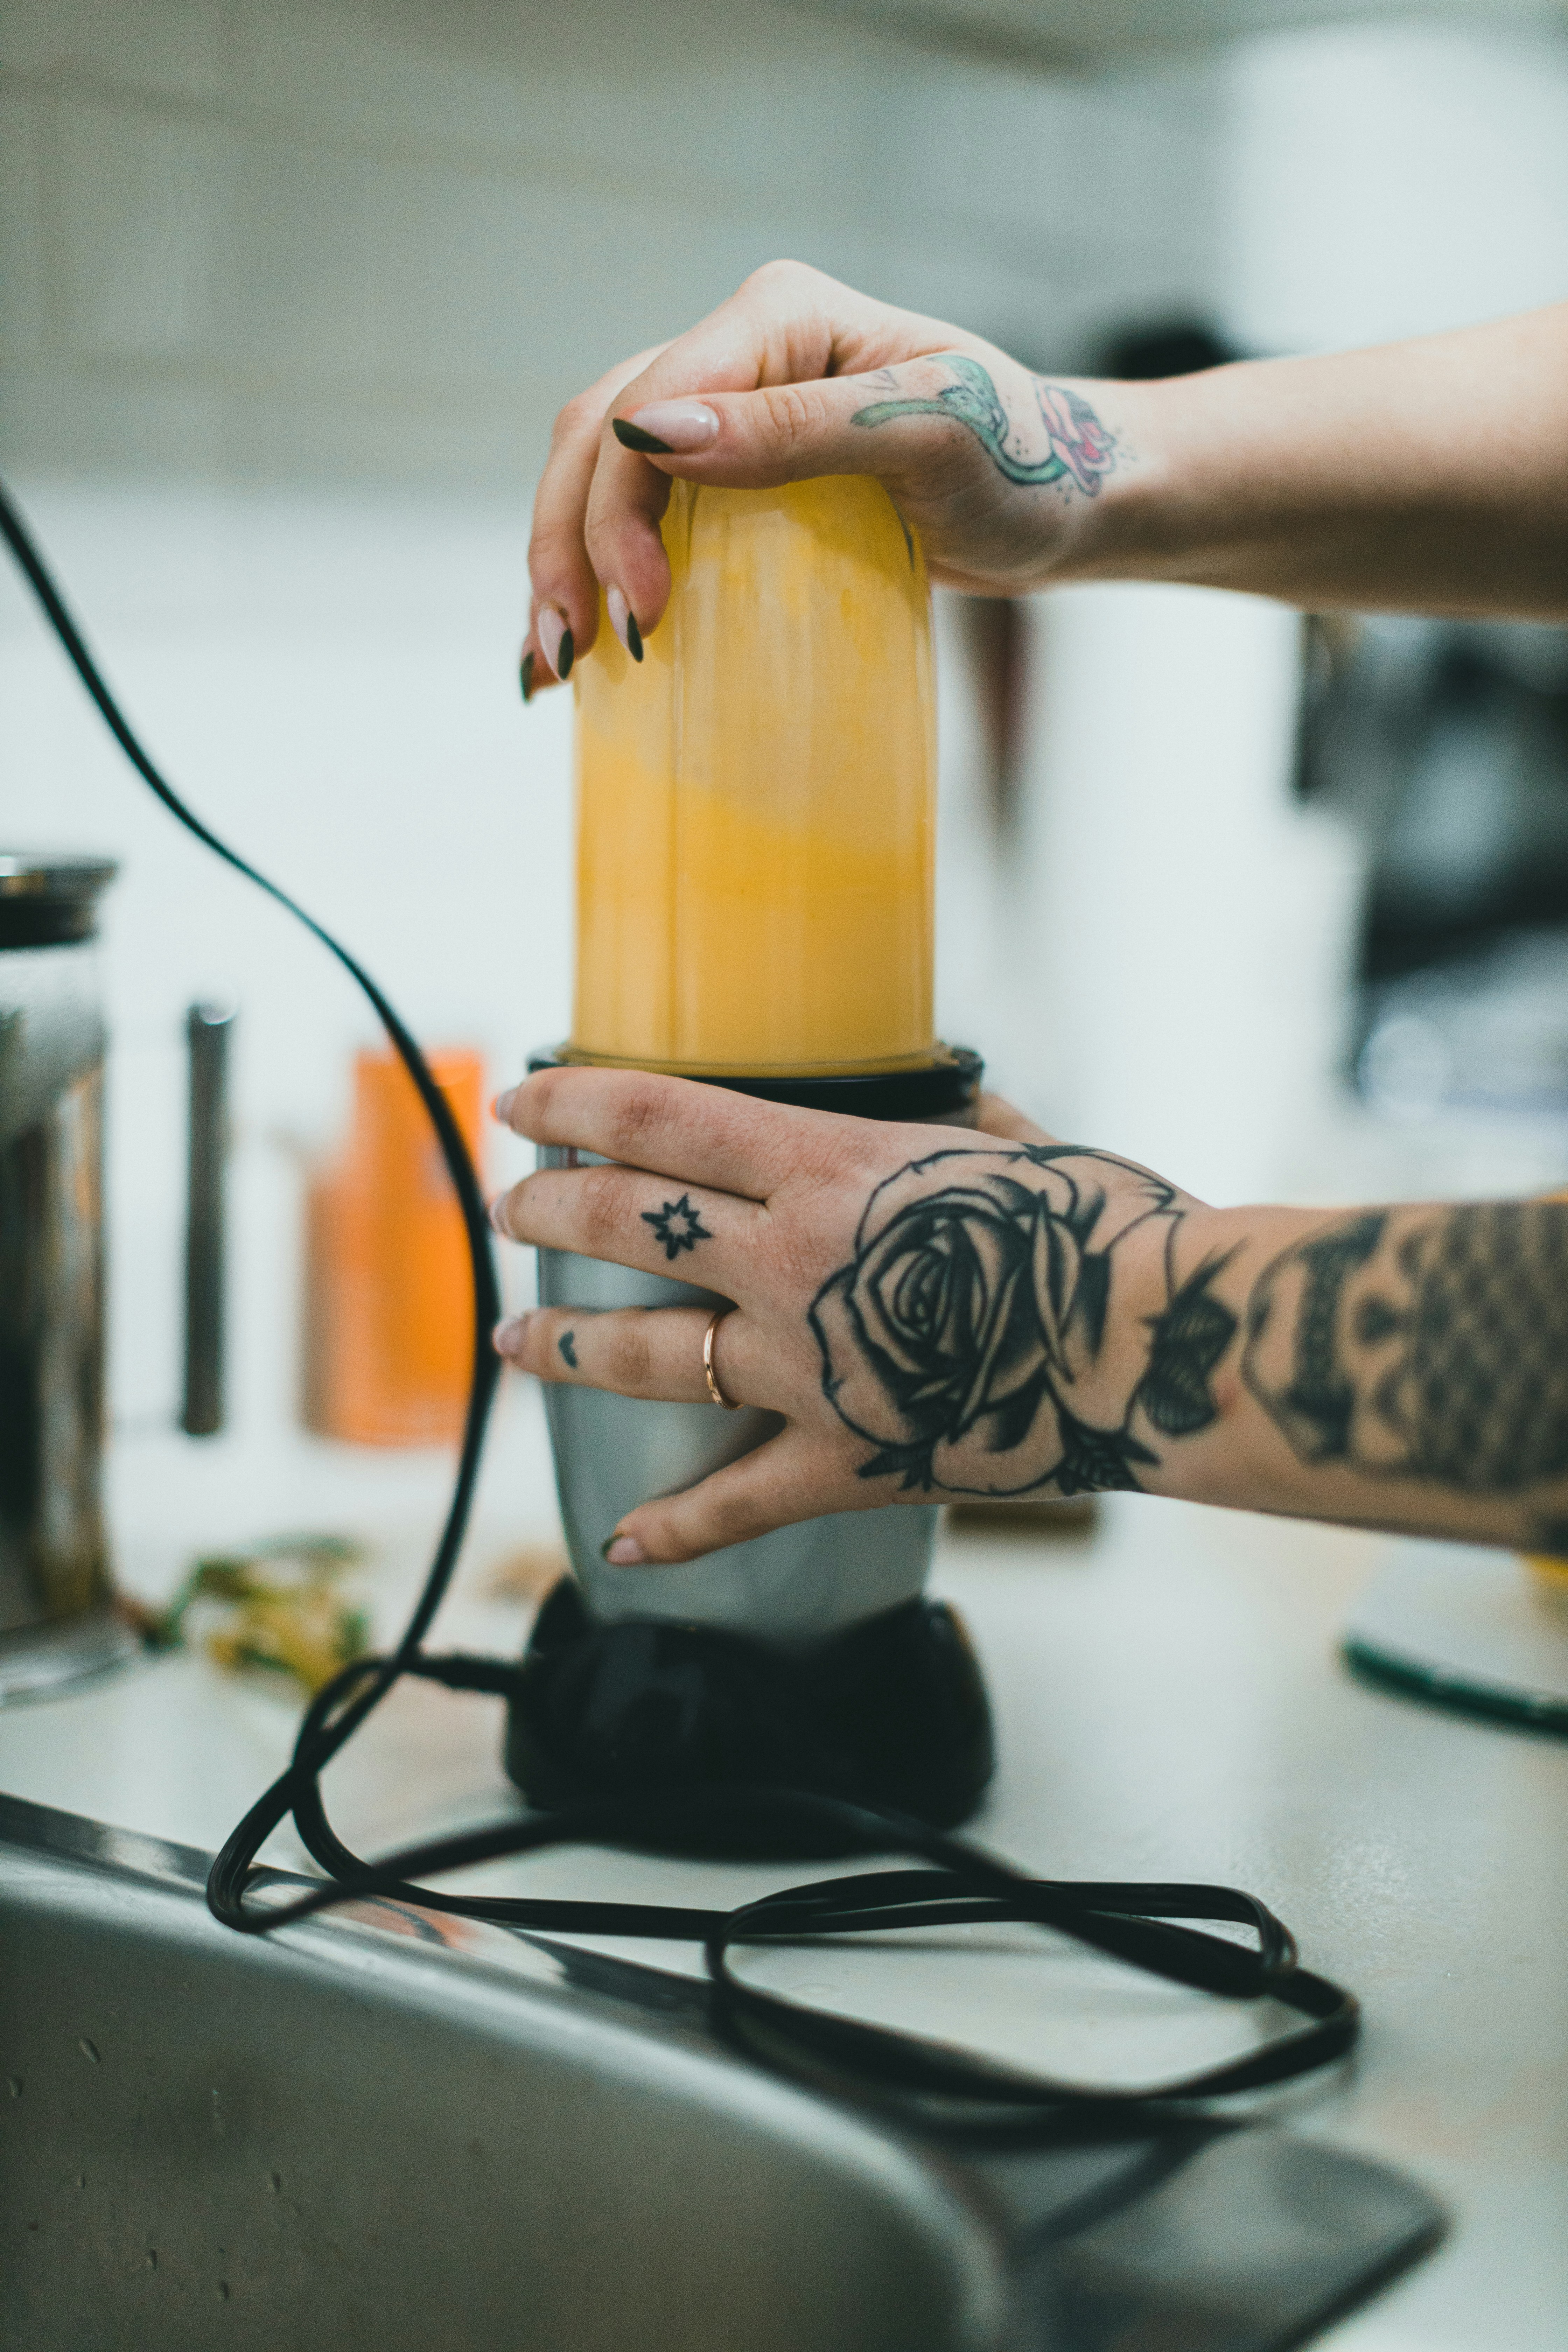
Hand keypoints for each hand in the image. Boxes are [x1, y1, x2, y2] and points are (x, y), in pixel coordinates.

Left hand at [488, 1067, 1230, 1564]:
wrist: (1163, 1345)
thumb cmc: (1106, 1229)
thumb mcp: (1014, 1142)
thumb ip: (948, 1119)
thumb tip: (932, 1098)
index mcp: (829, 1168)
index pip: (658, 1119)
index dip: (571, 1104)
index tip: (519, 1102)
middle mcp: (793, 1263)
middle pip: (626, 1225)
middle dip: (545, 1213)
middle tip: (504, 1212)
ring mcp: (808, 1369)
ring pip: (641, 1357)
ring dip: (560, 1344)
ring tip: (508, 1340)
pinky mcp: (845, 1463)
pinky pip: (735, 1505)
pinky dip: (673, 1529)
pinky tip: (621, 1543)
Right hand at [521, 260, 1130, 691]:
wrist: (1064, 502)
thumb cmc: (1019, 466)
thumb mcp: (926, 438)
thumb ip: (796, 429)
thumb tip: (657, 436)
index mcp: (777, 315)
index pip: (648, 400)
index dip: (618, 511)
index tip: (644, 615)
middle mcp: (740, 351)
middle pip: (600, 436)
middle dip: (566, 545)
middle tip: (570, 655)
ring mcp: (731, 412)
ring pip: (599, 473)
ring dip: (564, 562)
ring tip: (557, 664)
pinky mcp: (736, 475)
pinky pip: (639, 511)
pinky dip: (599, 570)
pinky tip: (578, 641)